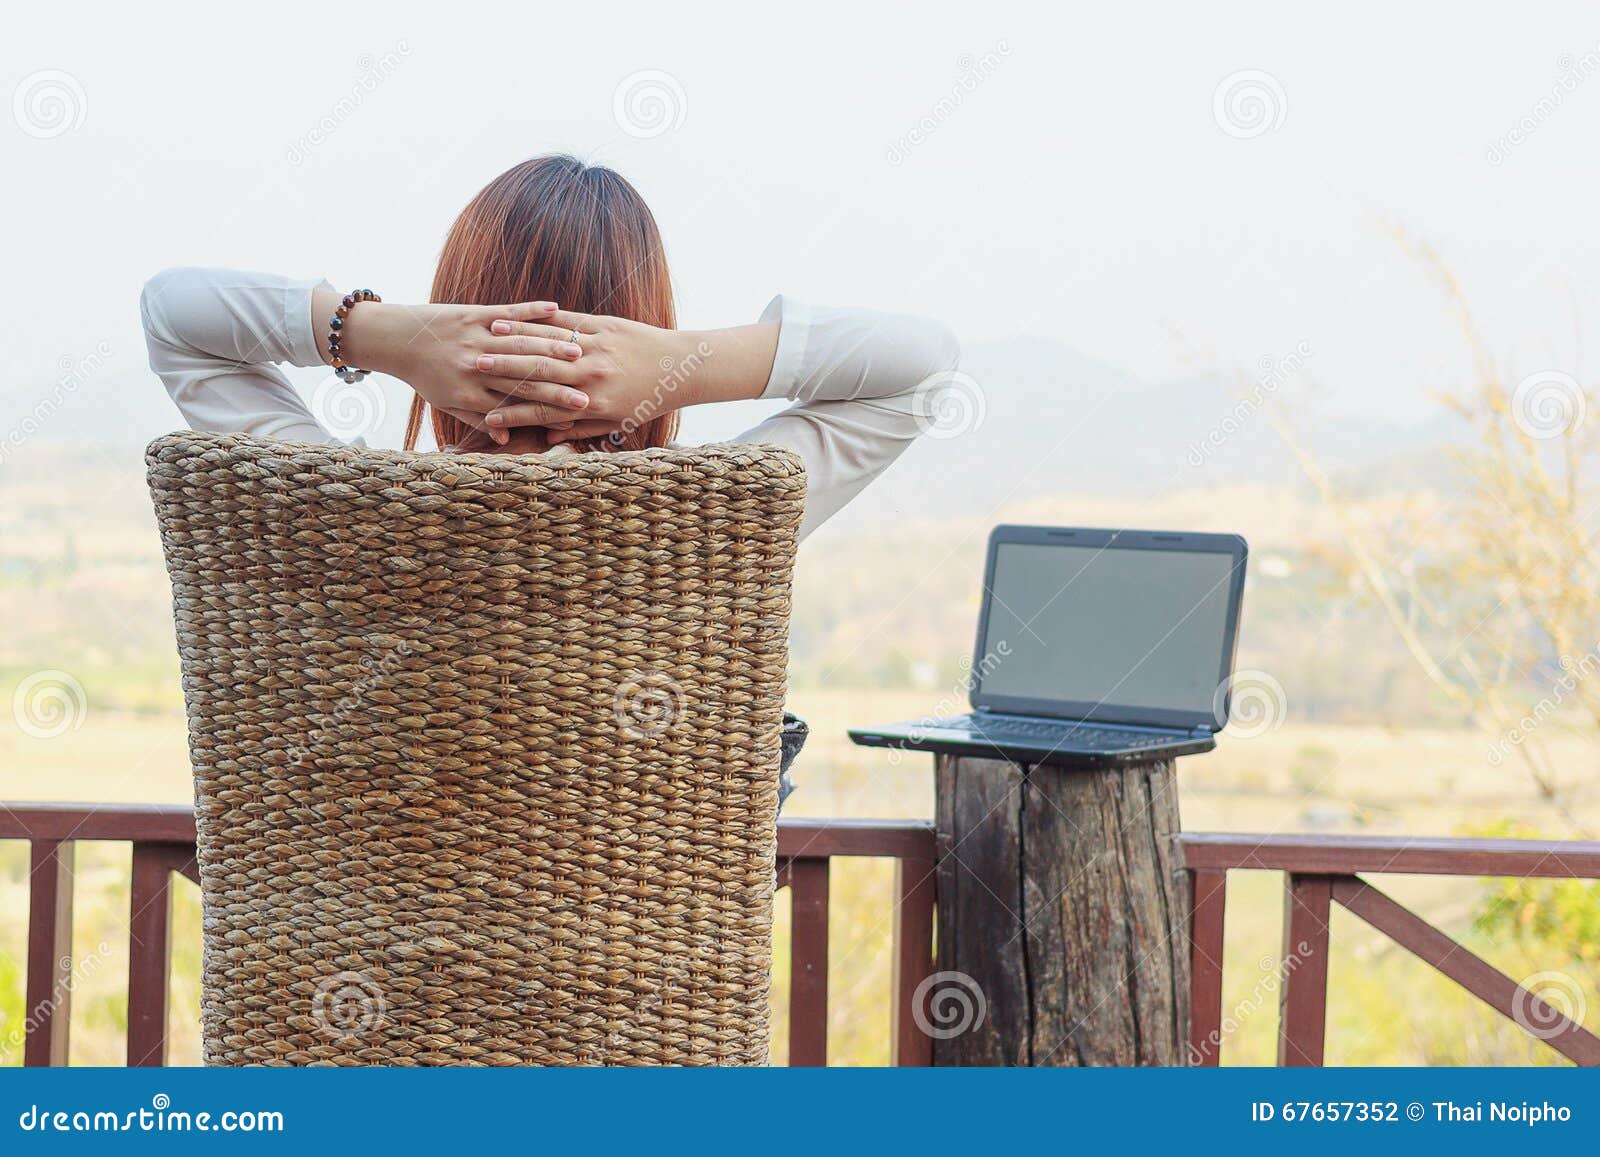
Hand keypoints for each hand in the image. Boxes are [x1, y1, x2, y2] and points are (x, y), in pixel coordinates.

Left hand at [325, 293, 594, 444]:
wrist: (399, 340)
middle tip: (593, 384)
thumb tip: (506, 440)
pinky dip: (532, 310)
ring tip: (582, 348)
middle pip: (527, 376)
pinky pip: (509, 312)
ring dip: (554, 345)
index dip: (551, 407)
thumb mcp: (448, 404)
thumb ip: (478, 419)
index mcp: (473, 395)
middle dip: (562, 380)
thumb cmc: (426, 376)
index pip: (520, 403)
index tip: (579, 409)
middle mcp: (477, 368)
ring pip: (523, 344)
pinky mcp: (475, 315)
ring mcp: (476, 339)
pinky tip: (555, 307)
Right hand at [474, 310, 699, 440]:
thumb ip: (584, 429)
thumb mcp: (619, 421)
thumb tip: (550, 437)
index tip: (489, 416)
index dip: (515, 413)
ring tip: (486, 339)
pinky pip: (564, 321)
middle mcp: (593, 375)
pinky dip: (537, 320)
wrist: (681, 367)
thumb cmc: (650, 398)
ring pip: (547, 343)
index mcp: (594, 403)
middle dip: (504, 372)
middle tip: (472, 368)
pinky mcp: (603, 325)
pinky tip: (515, 317)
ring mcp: (597, 347)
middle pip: (539, 374)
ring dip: (514, 341)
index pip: (545, 410)